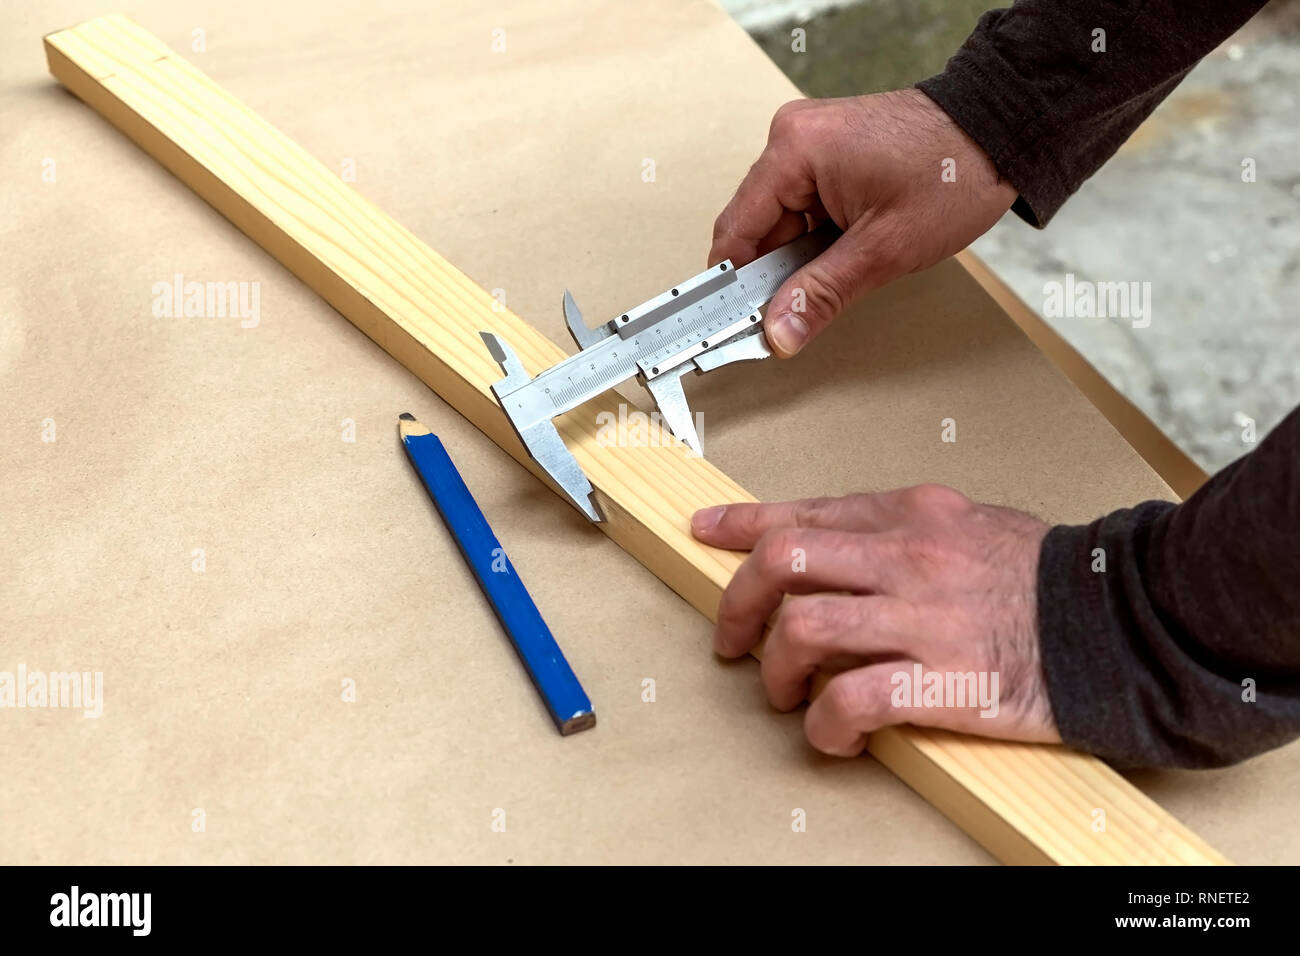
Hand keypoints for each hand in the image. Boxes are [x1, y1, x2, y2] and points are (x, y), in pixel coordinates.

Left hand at [691, 485, 1059, 755]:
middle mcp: (908, 558)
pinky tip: (833, 735)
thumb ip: (904, 529)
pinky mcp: (943, 680)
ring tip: (784, 692)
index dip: (742, 526)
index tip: (707, 533)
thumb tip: (842, 545)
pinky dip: (826, 725)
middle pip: (783, 563)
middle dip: (737, 603)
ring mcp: (923, 618)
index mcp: (913, 515)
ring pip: (803, 629)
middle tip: (732, 638)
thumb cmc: (1047, 578)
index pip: (805, 513)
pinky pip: (852, 700)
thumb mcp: (970, 523)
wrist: (1121, 620)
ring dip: (776, 669)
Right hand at [710, 89, 1016, 356]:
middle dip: (774, 274)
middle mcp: (792, 138)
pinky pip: (804, 206)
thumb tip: (779, 333)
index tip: (733, 324)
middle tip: (794, 316)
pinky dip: (817, 238)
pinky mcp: (829, 151)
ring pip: (782, 221)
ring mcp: (810, 142)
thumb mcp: (884, 249)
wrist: (1003, 131)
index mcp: (794, 151)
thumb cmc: (952, 173)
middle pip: (757, 227)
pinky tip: (846, 252)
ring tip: (844, 270)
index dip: (733, 284)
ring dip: (801, 257)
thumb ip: (822, 293)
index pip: (736, 230)